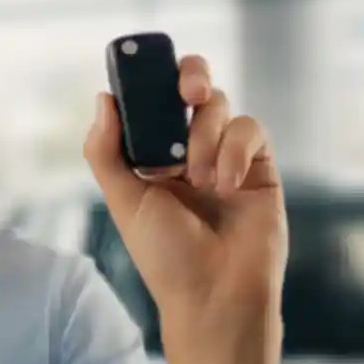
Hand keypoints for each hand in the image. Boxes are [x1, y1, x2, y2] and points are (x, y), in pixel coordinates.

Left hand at [82, 55, 288, 332]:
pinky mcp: (259, 165)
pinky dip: (236, 149)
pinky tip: (226, 183)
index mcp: (150, 153)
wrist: (214, 294)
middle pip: (192, 85)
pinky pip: (251, 129)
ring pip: (220, 106)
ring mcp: (225, 154)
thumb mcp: (124, 201)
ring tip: (199, 180)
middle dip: (191, 75)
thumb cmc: (165, 256)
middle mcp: (187, 147)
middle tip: (189, 90)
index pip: (151, 98)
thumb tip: (104, 98)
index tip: (143, 69)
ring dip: (206, 135)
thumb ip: (107, 151)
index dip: (149, 78)